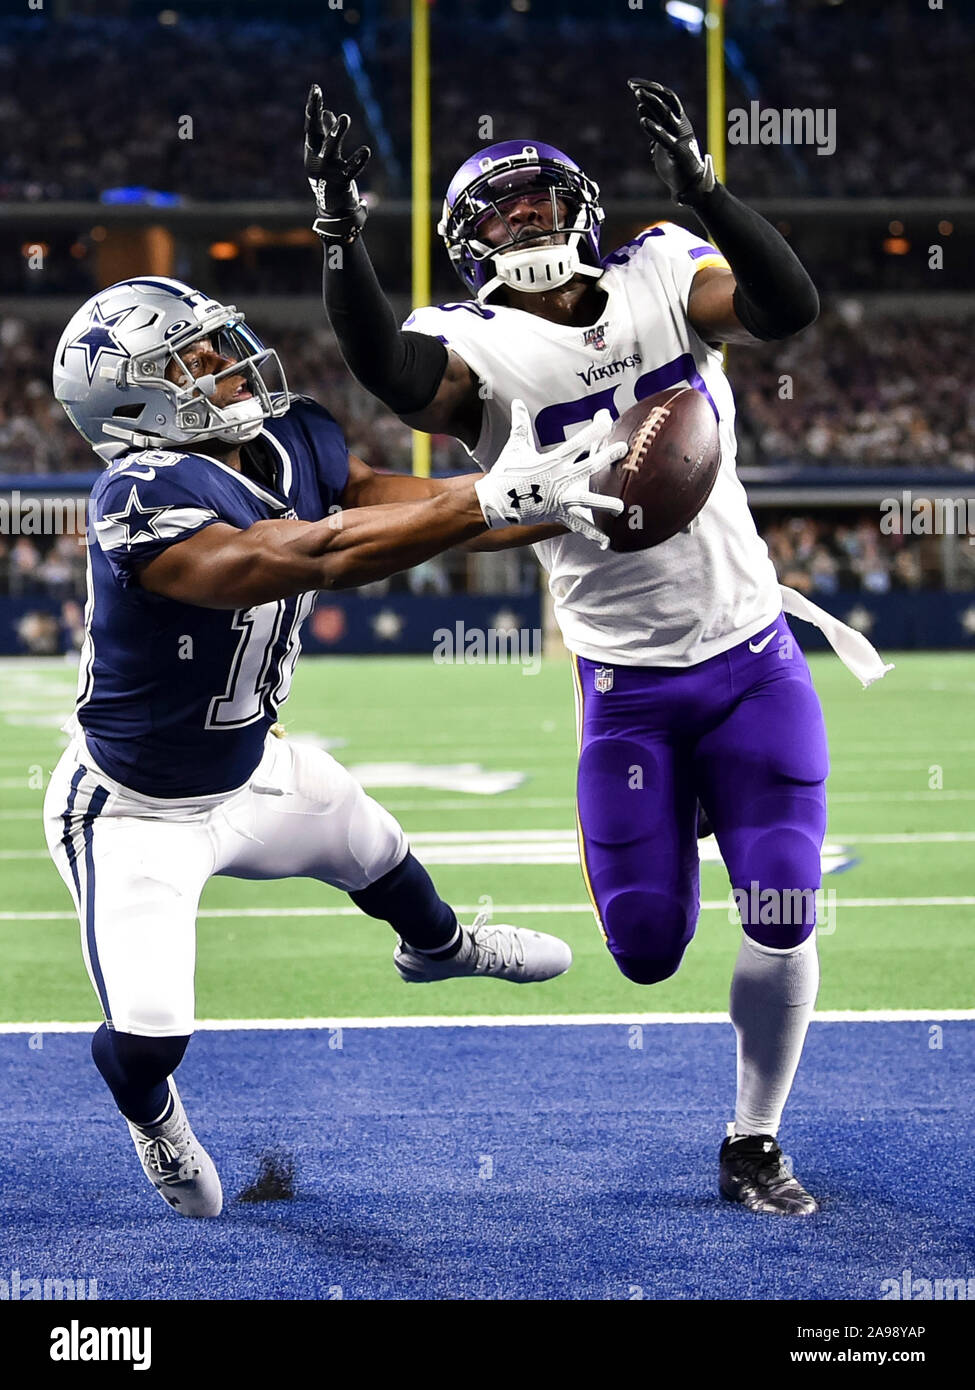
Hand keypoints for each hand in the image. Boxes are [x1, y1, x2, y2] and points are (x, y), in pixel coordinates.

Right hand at [304, 83, 370, 239]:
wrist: (332, 207)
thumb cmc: (327, 176)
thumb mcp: (324, 153)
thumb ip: (326, 132)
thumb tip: (327, 112)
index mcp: (312, 150)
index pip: (311, 124)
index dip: (312, 106)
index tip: (315, 88)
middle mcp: (317, 158)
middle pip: (316, 133)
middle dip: (316, 114)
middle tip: (320, 97)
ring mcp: (328, 171)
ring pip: (331, 148)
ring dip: (337, 132)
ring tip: (345, 117)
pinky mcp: (340, 181)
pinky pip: (350, 169)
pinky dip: (358, 160)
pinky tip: (366, 151)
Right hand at [474, 400, 625, 548]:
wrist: (495, 501)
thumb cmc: (506, 472)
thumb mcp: (515, 446)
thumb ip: (520, 425)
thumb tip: (516, 402)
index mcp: (553, 461)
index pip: (579, 442)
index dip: (595, 429)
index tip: (608, 418)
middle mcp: (560, 479)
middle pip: (589, 467)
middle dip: (607, 457)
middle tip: (623, 448)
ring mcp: (561, 499)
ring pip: (588, 500)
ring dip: (605, 504)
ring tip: (621, 508)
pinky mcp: (558, 515)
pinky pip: (577, 526)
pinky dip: (592, 535)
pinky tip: (606, 542)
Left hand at [627, 79, 714, 205]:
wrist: (691, 184)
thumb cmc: (676, 163)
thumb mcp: (662, 139)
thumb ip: (653, 124)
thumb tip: (641, 108)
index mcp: (679, 121)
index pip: (665, 98)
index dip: (649, 88)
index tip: (632, 84)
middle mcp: (681, 125)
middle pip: (666, 100)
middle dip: (649, 90)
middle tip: (632, 84)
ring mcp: (681, 137)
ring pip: (667, 114)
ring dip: (652, 102)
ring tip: (638, 95)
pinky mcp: (678, 152)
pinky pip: (665, 138)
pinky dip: (654, 129)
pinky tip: (642, 121)